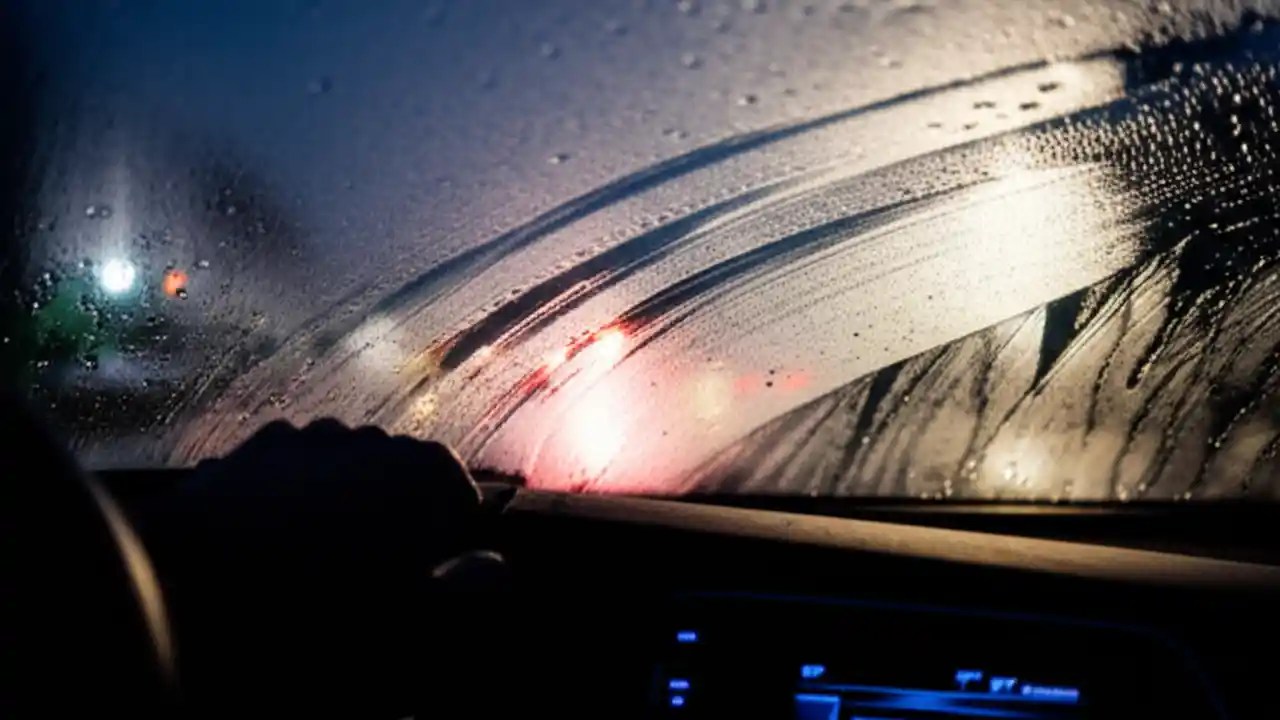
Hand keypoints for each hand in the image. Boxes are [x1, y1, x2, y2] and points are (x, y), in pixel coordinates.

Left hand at [145, 419, 480, 714]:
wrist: (179, 590)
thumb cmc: (309, 616)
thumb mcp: (409, 626)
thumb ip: (467, 593)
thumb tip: (497, 571)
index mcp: (428, 475)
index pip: (463, 508)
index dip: (442, 556)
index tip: (412, 592)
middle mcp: (375, 439)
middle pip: (404, 491)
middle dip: (392, 531)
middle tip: (361, 592)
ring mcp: (311, 440)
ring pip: (348, 482)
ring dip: (341, 519)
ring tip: (310, 578)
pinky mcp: (254, 451)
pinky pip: (293, 481)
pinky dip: (291, 509)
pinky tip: (269, 555)